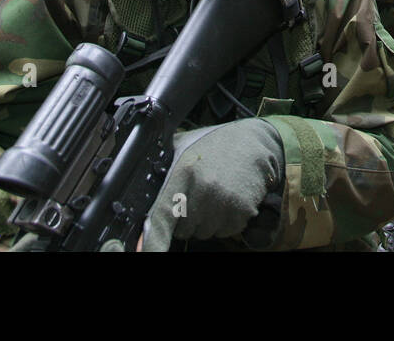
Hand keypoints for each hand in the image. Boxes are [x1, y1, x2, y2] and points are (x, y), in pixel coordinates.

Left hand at [140, 119, 284, 250]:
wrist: (254, 141)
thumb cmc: (214, 143)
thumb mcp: (183, 147)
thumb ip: (162, 169)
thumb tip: (139, 196)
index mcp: (183, 172)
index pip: (162, 216)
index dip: (153, 240)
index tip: (145, 252)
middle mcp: (202, 189)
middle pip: (183, 229)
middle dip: (187, 218)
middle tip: (198, 193)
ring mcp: (223, 202)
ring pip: (204, 232)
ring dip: (207, 220)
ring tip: (216, 192)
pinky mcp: (241, 211)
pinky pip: (225, 230)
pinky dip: (226, 220)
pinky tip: (229, 198)